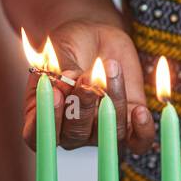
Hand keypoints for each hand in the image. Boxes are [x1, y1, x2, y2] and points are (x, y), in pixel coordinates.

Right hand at [20, 19, 154, 153]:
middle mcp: (69, 129)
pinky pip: (137, 141)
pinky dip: (142, 131)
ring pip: (108, 132)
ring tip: (110, 65)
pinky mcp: (129, 124)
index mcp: (43, 114)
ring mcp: (100, 130)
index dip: (48, 121)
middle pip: (75, 136)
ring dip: (112, 99)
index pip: (38, 135)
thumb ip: (61, 68)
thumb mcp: (59, 49)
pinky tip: (141, 111)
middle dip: (83, 105)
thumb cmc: (70, 44)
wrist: (97, 39)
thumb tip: (68, 78)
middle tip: (87, 77)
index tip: (57, 94)